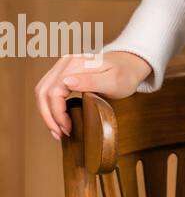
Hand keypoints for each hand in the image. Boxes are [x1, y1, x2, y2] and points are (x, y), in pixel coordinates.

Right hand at [36, 51, 152, 140]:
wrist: (130, 64)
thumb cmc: (125, 74)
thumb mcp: (114, 81)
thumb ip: (91, 81)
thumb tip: (66, 82)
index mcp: (76, 63)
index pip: (54, 92)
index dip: (57, 114)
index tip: (67, 128)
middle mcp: (66, 62)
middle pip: (43, 92)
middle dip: (48, 116)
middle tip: (59, 134)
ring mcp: (63, 66)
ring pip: (42, 91)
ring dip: (46, 112)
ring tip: (57, 130)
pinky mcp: (63, 72)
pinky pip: (49, 89)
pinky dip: (49, 106)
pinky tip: (58, 118)